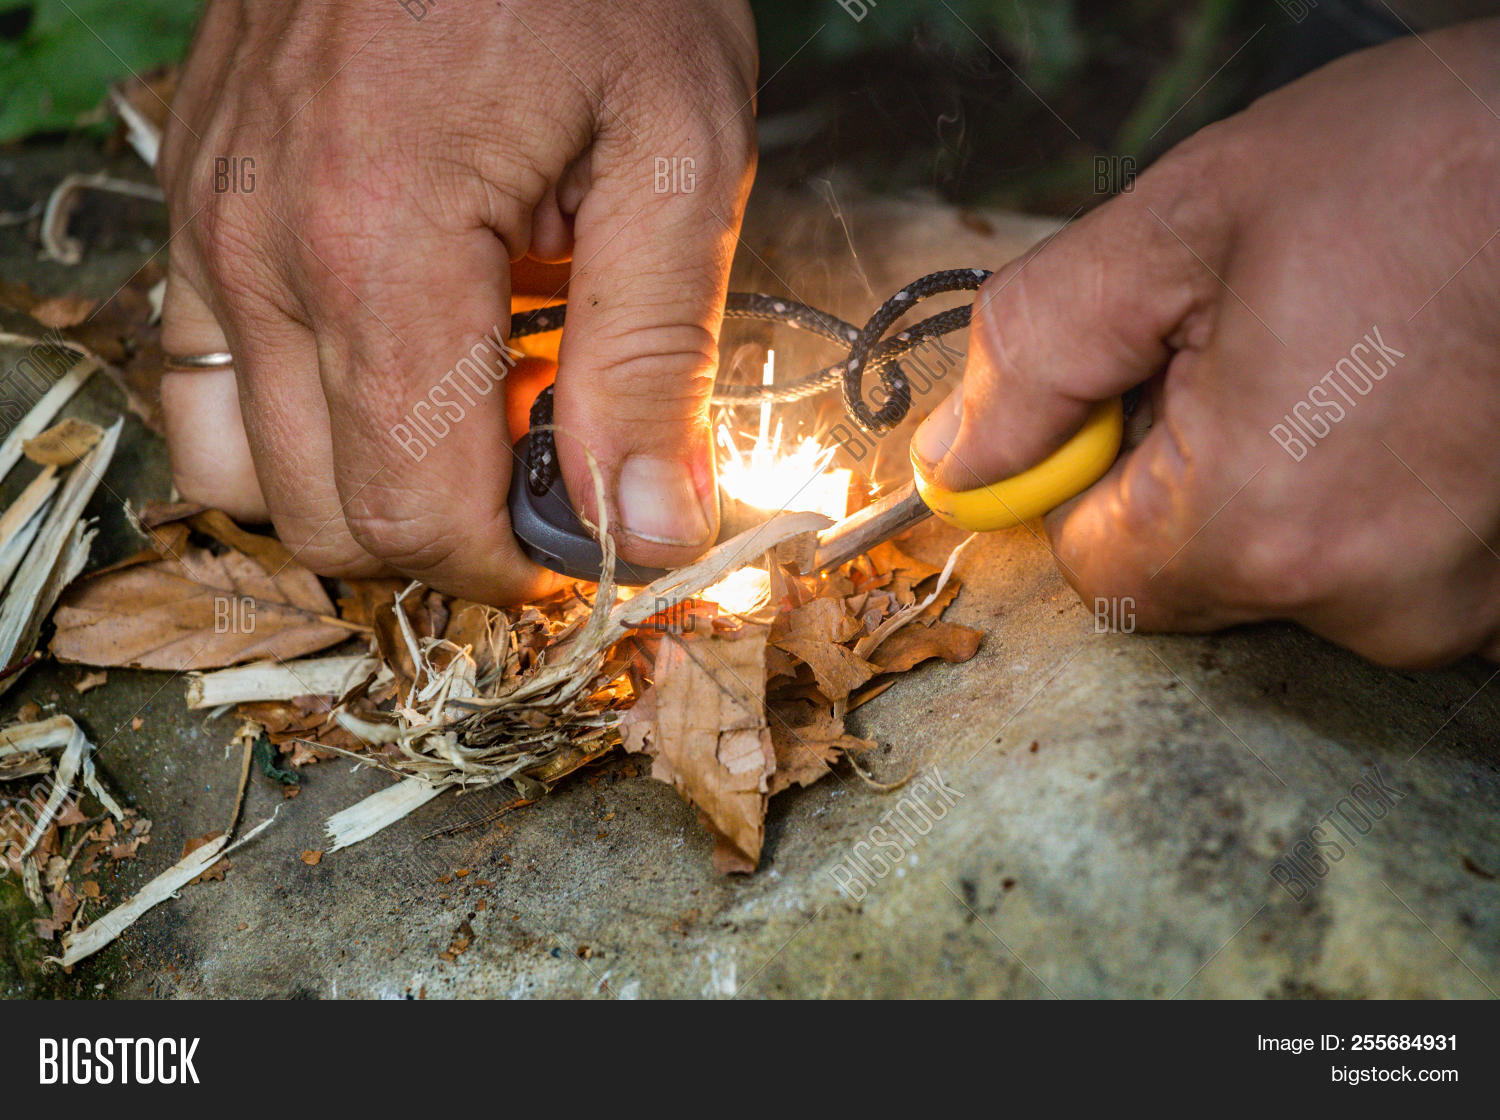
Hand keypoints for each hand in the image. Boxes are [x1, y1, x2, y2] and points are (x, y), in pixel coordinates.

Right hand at [157, 0, 756, 601]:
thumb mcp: (679, 150)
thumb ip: (657, 358)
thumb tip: (649, 530)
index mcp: (382, 247)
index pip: (415, 513)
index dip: (513, 565)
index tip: (590, 536)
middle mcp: (261, 250)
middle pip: (329, 519)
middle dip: (450, 535)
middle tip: (550, 466)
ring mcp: (210, 227)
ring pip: (250, 471)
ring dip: (369, 484)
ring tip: (473, 410)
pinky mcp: (201, 205)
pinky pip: (206, 382)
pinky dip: (297, 418)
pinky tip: (393, 358)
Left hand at [914, 21, 1499, 666]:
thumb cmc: (1435, 167)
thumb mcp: (1186, 225)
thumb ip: (1040, 354)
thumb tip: (957, 461)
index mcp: (1260, 523)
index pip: (1091, 564)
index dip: (1089, 472)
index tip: (1135, 386)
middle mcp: (1366, 600)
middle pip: (1193, 572)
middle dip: (1193, 468)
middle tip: (1270, 341)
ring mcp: (1460, 609)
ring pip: (1294, 565)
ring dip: (1293, 475)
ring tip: (1366, 356)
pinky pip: (1386, 562)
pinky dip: (1376, 492)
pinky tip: (1418, 399)